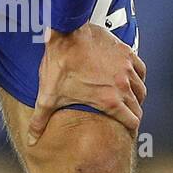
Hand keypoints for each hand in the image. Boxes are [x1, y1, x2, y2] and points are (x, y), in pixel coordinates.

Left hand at [27, 22, 146, 145]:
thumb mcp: (48, 96)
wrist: (67, 33)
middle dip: (133, 115)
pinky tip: (130, 78)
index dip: (130, 129)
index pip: (132, 121)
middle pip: (138, 107)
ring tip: (128, 100)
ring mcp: (127, 68)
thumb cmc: (60, 64)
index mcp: (109, 101)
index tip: (127, 131)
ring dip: (136, 97)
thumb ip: (40, 120)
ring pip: (141, 90)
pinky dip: (138, 77)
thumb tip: (31, 139)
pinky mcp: (127, 53)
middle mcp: (123, 86)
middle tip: (126, 118)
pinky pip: (141, 70)